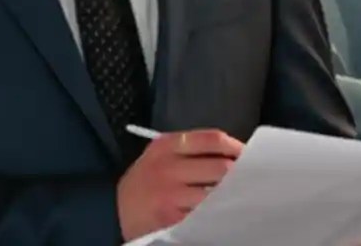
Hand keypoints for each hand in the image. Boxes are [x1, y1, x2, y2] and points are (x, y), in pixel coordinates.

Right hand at [116, 128, 243, 241]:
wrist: (110, 210)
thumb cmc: (144, 181)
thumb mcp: (159, 155)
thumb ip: (190, 149)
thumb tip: (234, 153)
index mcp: (166, 146)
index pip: (213, 139)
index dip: (236, 147)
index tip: (248, 155)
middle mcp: (167, 168)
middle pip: (221, 168)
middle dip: (239, 175)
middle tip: (249, 179)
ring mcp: (169, 196)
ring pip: (216, 195)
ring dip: (230, 197)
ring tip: (238, 197)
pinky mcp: (170, 220)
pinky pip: (205, 216)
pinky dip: (216, 214)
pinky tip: (221, 213)